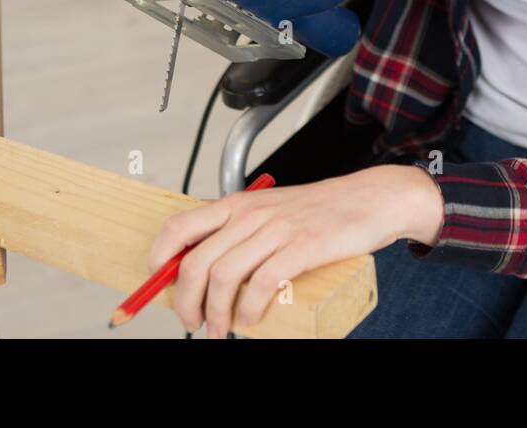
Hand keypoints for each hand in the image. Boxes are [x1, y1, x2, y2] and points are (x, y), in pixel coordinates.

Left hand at [147, 164, 443, 336]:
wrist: (370, 199)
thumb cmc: (321, 209)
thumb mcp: (271, 210)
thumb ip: (240, 231)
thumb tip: (205, 268)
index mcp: (238, 204)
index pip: (180, 228)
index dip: (159, 260)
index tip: (157, 284)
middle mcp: (251, 214)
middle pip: (195, 263)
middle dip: (184, 302)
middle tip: (190, 321)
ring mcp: (276, 230)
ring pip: (223, 277)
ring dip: (213, 313)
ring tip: (219, 328)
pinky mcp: (302, 247)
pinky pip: (261, 284)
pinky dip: (249, 310)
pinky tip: (250, 320)